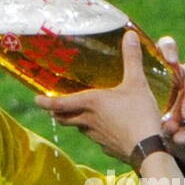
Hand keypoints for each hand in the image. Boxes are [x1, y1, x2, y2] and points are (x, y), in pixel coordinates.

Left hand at [34, 30, 162, 163]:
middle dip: (56, 111)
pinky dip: (94, 131)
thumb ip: (132, 59)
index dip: (45, 101)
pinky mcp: (107, 147)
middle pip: (63, 117)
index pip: (59, 103)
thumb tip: (129, 34)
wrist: (148, 150)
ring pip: (79, 127)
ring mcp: (96, 136)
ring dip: (75, 120)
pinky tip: (106, 127)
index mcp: (90, 103)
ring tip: (80, 112)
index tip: (36, 99)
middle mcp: (87, 120)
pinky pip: (95, 137)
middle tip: (53, 106)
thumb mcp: (137, 83)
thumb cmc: (139, 115)